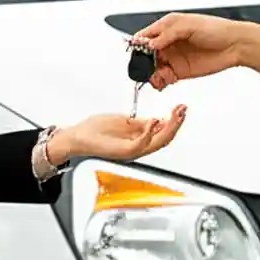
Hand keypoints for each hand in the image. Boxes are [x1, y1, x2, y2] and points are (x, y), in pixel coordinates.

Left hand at [49, 105, 186, 163]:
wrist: (76, 138)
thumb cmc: (94, 132)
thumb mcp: (124, 121)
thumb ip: (142, 123)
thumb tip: (159, 119)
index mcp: (138, 140)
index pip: (163, 133)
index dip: (174, 121)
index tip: (181, 108)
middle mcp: (137, 148)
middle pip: (164, 139)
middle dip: (176, 123)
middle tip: (182, 110)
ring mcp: (130, 151)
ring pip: (157, 143)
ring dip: (169, 128)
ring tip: (175, 114)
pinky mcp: (122, 152)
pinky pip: (140, 144)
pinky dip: (149, 133)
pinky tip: (154, 121)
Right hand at [131, 13, 244, 89]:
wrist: (235, 45)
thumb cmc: (217, 29)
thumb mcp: (189, 25)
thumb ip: (167, 34)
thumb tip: (150, 43)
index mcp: (168, 27)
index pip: (145, 36)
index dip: (139, 45)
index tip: (138, 54)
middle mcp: (169, 42)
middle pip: (146, 55)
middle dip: (143, 63)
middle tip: (146, 70)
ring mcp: (174, 57)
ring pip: (153, 68)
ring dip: (151, 74)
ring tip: (157, 77)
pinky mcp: (180, 71)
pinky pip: (164, 78)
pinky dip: (160, 82)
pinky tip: (163, 82)